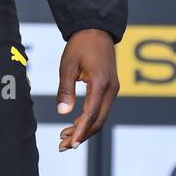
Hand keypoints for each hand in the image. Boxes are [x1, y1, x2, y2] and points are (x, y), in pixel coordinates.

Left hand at [55, 29, 118, 149]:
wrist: (96, 29)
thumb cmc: (80, 45)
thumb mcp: (68, 65)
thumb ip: (66, 89)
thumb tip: (62, 112)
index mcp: (101, 83)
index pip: (91, 114)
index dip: (81, 131)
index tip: (71, 144)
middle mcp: (111, 89)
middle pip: (98, 121)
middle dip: (81, 135)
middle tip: (62, 146)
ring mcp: (113, 89)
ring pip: (100, 117)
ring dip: (84, 129)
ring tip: (64, 138)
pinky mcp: (110, 88)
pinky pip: (101, 109)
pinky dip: (88, 119)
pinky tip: (74, 124)